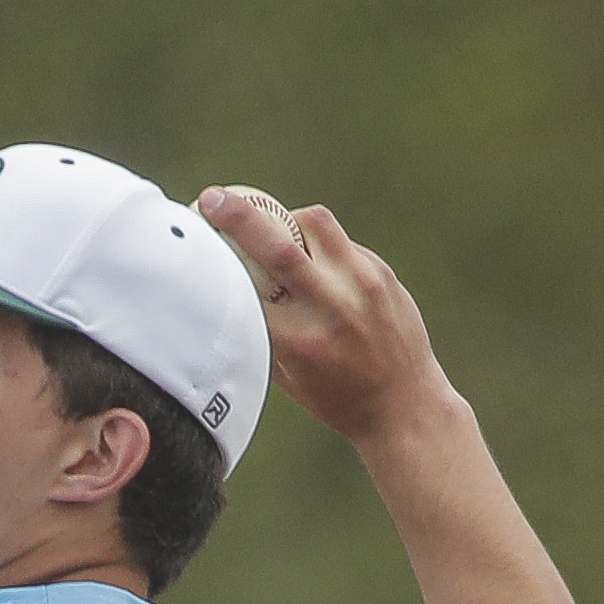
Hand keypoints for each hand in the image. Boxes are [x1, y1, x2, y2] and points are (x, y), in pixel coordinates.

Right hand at [197, 187, 459, 444]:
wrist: (405, 407)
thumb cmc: (338, 398)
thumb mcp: (287, 377)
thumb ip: (262, 334)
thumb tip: (229, 290)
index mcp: (297, 342)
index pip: (245, 287)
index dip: (218, 262)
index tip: (197, 241)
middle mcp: (329, 308)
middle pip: (274, 244)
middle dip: (236, 214)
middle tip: (212, 197)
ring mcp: (361, 286)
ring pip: (314, 222)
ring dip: (287, 219)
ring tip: (278, 231)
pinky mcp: (382, 275)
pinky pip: (342, 241)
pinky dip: (320, 243)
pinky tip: (318, 263)